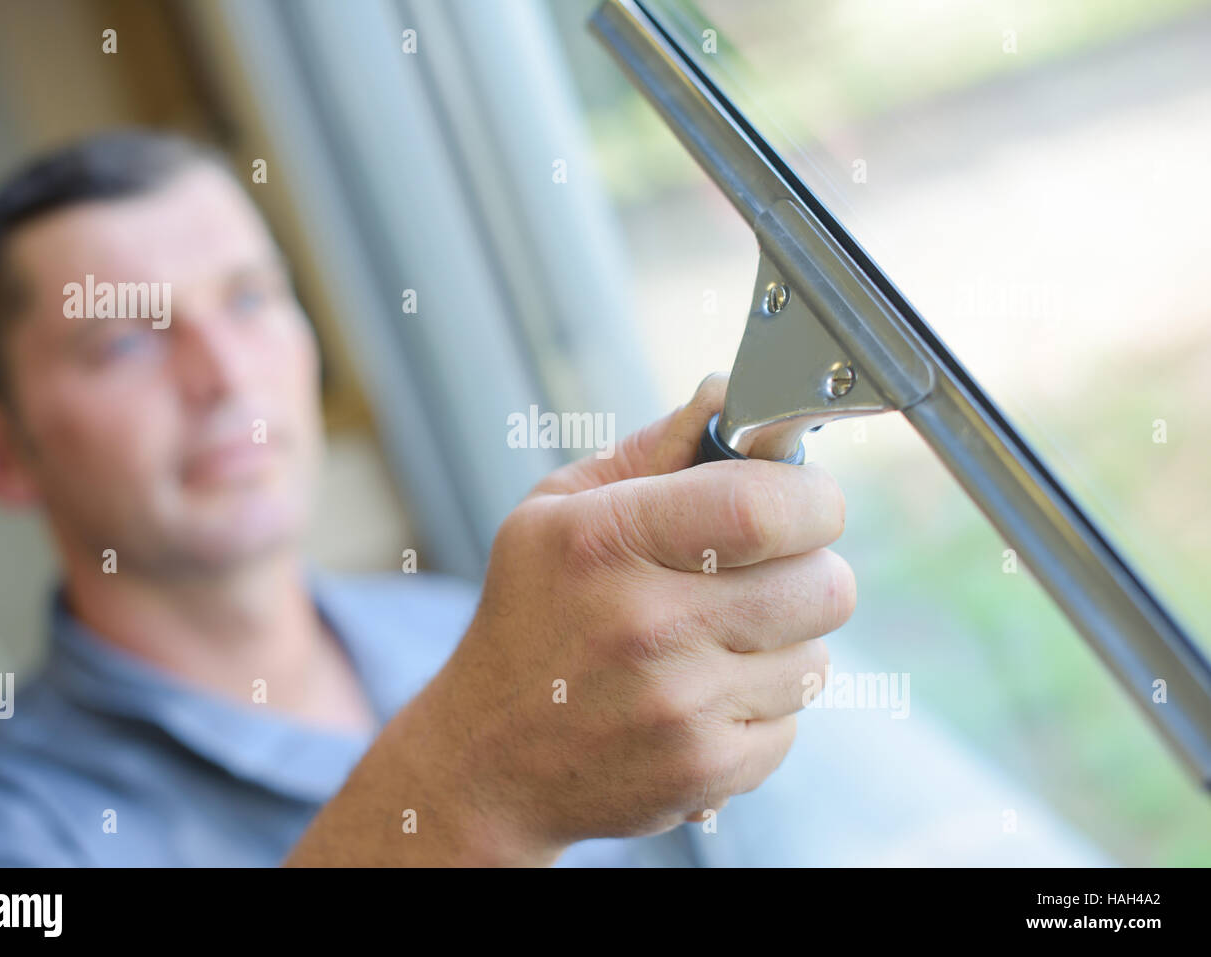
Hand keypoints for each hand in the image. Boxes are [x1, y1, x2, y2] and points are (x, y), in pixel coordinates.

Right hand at [432, 373, 854, 856]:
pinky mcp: (708, 769)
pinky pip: (793, 720)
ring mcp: (683, 706)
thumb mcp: (555, 512)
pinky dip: (760, 707)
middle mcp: (650, 625)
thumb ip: (651, 450)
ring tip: (714, 642)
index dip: (810, 497)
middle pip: (824, 585)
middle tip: (760, 572)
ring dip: (782, 643)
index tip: (801, 501)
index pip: (767, 508)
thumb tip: (726, 395)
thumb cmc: (529, 618)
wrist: (487, 759)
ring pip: (818, 656)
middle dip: (807, 570)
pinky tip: (702, 697)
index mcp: (610, 542)